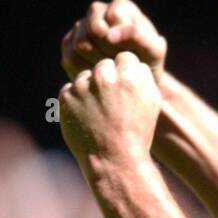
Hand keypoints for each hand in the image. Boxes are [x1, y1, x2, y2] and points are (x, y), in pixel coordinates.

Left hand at [59, 52, 161, 179]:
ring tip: (99, 113)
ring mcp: (82, 86)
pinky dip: (76, 101)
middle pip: (104, 64)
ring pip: (85, 76)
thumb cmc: (137, 132)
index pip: (124, 58)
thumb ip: (143, 76)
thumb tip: (133, 62)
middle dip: (107, 78)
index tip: (126, 89)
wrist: (113, 159)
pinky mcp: (66, 97)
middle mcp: (104, 77)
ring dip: (90, 88)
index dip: (126, 73)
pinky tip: (87, 117)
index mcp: (129, 75)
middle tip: (111, 101)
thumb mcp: (151, 102)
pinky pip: (70, 90)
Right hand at [61, 0, 167, 86]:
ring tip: (111, 71)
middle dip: (109, 51)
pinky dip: (86, 70)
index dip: (121, 39)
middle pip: (93, 29)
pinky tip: (99, 75)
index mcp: (121, 6)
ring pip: (79, 43)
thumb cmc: (148, 62)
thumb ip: (139, 38)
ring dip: (97, 62)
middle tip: (120, 65)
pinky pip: (70, 57)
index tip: (130, 54)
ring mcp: (80, 26)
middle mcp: (98, 11)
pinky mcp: (68, 44)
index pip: (114, 16)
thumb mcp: (153, 51)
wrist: (134, 81)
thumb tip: (110, 34)